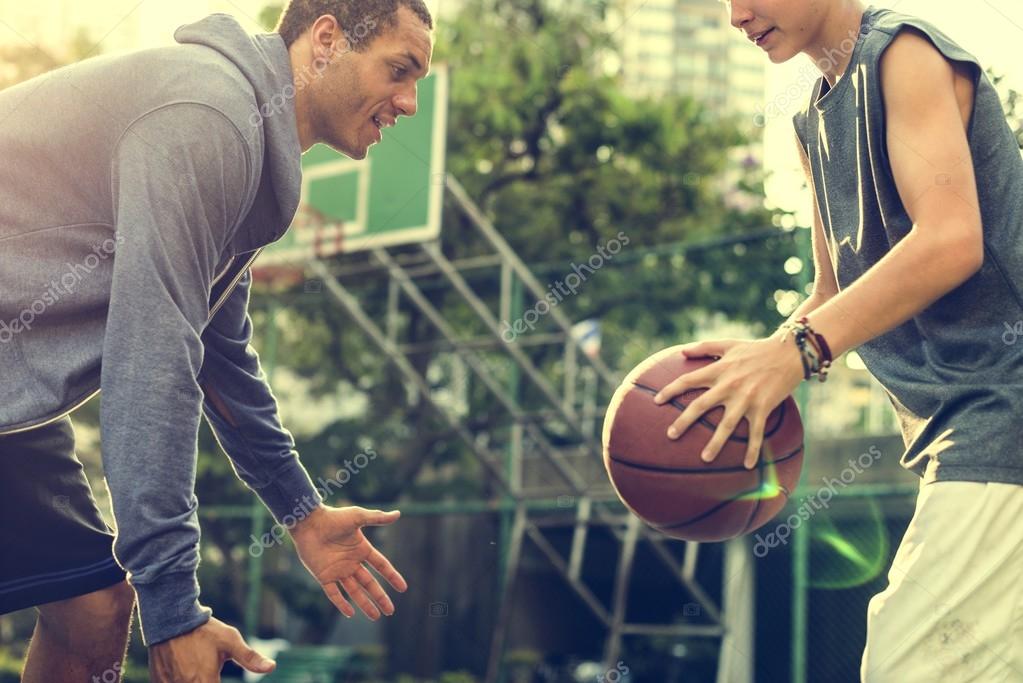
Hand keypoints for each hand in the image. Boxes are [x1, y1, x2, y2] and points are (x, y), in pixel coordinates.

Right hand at [149, 617, 274, 682]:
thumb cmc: (203, 630)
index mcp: (205, 682)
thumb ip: (250, 658)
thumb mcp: (230, 641)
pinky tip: (186, 671)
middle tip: (209, 672)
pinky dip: (179, 681)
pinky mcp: (158, 681)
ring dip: (194, 681)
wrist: (170, 618)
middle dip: (208, 682)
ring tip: (199, 670)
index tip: (218, 677)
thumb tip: (272, 667)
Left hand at [291, 505, 407, 619]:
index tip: (403, 588)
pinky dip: (341, 604)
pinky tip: (351, 613)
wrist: (308, 522)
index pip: (381, 566)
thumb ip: (377, 518)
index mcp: (362, 549)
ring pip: (354, 592)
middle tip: (390, 611)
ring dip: (365, 604)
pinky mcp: (324, 576)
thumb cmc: (333, 517)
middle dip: (380, 597)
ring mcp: (338, 571)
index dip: (392, 576)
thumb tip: (398, 514)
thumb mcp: (358, 516)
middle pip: (370, 584)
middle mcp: (352, 563)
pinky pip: (334, 594)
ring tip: (376, 617)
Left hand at [653, 336, 803, 468]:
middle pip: (701, 405)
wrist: (789, 352)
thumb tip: (681, 351)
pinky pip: (756, 433)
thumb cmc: (756, 349)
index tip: (656, 401)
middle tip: (670, 435)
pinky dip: (753, 450)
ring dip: (715, 443)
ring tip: (704, 459)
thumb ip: (704, 348)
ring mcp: (746, 398)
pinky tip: (747, 465)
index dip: (670, 390)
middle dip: (684, 421)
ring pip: (727, 425)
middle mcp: (729, 385)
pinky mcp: (763, 408)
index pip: (688, 380)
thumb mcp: (729, 344)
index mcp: (718, 370)